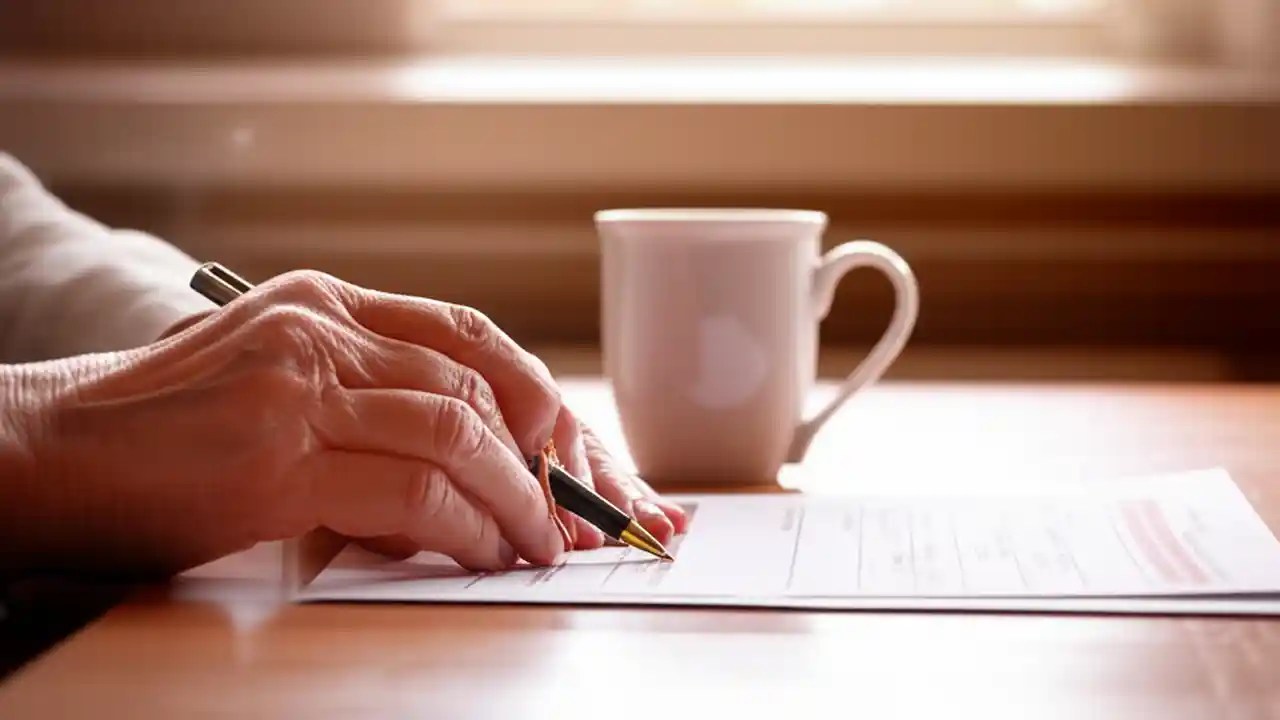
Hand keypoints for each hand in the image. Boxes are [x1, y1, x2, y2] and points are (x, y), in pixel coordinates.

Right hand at [0, 270, 576, 576]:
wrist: (48, 452)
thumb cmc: (163, 433)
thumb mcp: (274, 382)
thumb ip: (362, 397)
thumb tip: (463, 462)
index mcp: (324, 301)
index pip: (468, 332)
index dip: (536, 392)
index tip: (573, 450)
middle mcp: (319, 328)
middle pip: (479, 384)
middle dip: (546, 457)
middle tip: (580, 511)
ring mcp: (299, 387)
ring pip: (458, 435)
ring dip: (518, 498)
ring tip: (541, 543)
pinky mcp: (279, 458)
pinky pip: (412, 492)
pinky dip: (466, 528)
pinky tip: (486, 552)